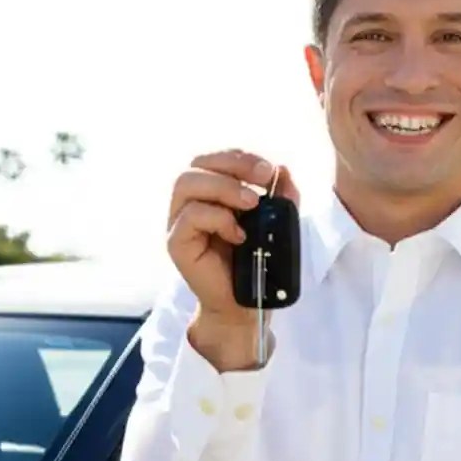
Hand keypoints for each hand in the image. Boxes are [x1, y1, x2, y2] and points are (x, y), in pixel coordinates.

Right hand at [166, 149, 299, 369]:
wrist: (245, 304)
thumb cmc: (256, 261)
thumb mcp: (276, 222)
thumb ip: (281, 196)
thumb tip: (283, 170)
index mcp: (208, 194)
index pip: (213, 159)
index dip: (239, 156)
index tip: (269, 169)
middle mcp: (189, 203)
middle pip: (195, 164)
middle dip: (232, 164)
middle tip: (263, 178)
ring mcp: (179, 223)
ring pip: (186, 183)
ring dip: (224, 187)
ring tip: (252, 203)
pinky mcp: (177, 244)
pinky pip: (190, 217)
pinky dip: (218, 218)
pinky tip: (239, 234)